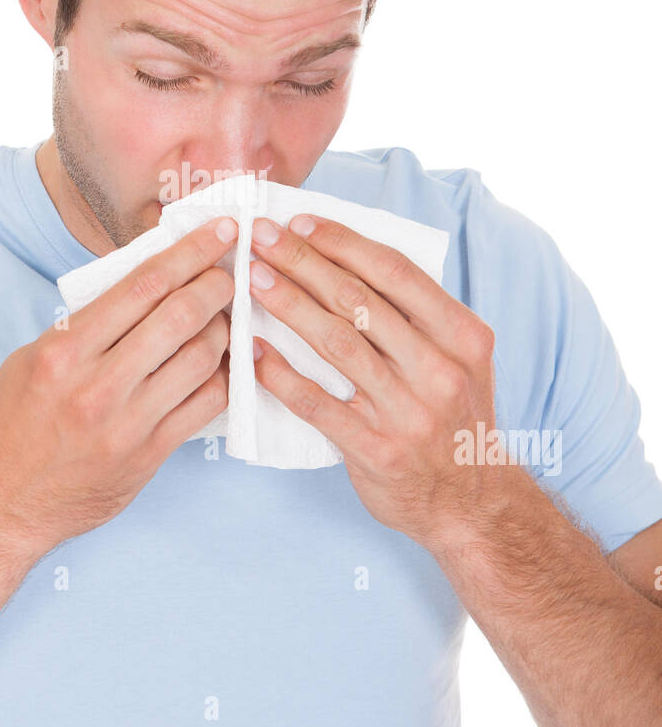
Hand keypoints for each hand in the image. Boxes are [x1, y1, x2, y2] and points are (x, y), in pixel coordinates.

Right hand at [0, 216, 237, 557]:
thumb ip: (85, 323)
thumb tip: (144, 282)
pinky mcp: (150, 455)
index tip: (220, 231)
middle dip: (216, 283)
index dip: (189, 252)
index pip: (142, 285)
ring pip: (202, 358)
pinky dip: (224, 377)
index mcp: (65, 350)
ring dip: (225, 329)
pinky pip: (206, 405)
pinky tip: (225, 362)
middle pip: (180, 316)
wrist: (3, 502)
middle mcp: (97, 384)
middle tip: (232, 269)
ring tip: (227, 316)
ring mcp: (128, 423)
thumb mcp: (33, 356)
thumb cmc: (15, 424)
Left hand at [248, 214, 497, 549]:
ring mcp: (409, 412)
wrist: (472, 504)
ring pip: (336, 343)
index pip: (396, 272)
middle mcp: (439, 369)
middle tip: (261, 237)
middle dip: (303, 261)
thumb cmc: (454, 419)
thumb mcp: (462, 359)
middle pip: (359, 301)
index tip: (300, 222)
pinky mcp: (377, 450)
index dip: (342, 242)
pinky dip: (282, 374)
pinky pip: (318, 404)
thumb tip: (347, 260)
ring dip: (288, 304)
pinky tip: (255, 350)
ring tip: (252, 278)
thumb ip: (418, 316)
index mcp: (462, 336)